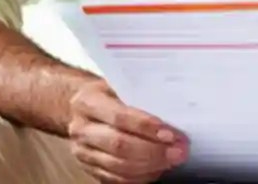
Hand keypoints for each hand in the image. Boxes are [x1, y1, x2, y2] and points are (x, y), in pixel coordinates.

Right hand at [66, 78, 187, 182]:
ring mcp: (83, 152)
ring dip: (149, 166)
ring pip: (117, 166)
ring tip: (172, 160)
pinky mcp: (88, 168)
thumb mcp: (119, 83)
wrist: (78, 108)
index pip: (119, 117)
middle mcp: (82, 129)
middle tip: (178, 151)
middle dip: (153, 151)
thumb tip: (173, 109)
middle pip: (119, 145)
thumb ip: (140, 95)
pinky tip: (156, 170)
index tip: (170, 134)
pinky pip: (114, 179)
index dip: (146, 127)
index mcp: (89, 102)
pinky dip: (139, 177)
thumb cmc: (108, 94)